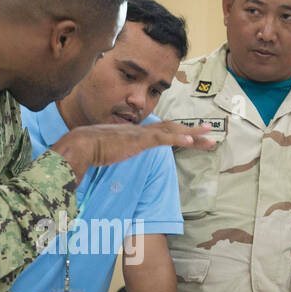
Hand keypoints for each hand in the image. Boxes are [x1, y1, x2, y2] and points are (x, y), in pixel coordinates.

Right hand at [51, 120, 216, 178]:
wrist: (80, 145)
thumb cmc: (87, 151)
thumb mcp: (105, 153)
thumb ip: (111, 155)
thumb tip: (110, 162)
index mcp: (134, 133)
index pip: (160, 130)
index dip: (176, 133)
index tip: (190, 136)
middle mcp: (140, 130)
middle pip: (171, 128)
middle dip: (192, 131)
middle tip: (210, 132)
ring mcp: (141, 134)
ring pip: (173, 132)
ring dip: (193, 135)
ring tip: (210, 138)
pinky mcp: (139, 141)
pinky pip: (164, 139)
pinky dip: (179, 139)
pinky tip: (192, 143)